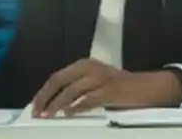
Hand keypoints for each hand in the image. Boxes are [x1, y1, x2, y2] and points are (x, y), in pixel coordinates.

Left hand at [29, 59, 181, 116]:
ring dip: (56, 105)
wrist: (146, 87)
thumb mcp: (94, 81)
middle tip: (37, 112)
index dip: (43, 92)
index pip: (56, 77)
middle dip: (45, 98)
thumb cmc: (119, 86)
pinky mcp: (108, 91)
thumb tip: (55, 103)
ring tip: (48, 116)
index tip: (35, 105)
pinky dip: (76, 107)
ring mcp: (98, 78)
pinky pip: (87, 100)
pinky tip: (68, 114)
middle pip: (59, 81)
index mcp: (83, 65)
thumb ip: (76, 88)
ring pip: (70, 91)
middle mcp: (89, 68)